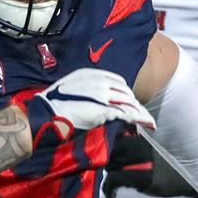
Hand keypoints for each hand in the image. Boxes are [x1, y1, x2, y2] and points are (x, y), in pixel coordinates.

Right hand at [25, 68, 154, 141]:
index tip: (130, 102)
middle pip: (125, 92)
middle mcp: (100, 81)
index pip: (117, 82)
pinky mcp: (105, 108)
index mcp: (92, 74)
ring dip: (140, 113)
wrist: (49, 111)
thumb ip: (86, 90)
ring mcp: (104, 94)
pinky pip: (127, 114)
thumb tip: (96, 101)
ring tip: (149, 122)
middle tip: (141, 115)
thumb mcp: (72, 88)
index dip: (125, 93)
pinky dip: (138, 119)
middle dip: (135, 104)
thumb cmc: (56, 102)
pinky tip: (146, 124)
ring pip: (129, 102)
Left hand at [102, 130, 197, 197]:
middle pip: (110, 149)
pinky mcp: (143, 176)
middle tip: (109, 175)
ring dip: (106, 177)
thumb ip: (136, 150)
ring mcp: (143, 160)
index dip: (106, 146)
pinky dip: (109, 189)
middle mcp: (142, 145)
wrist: (191, 180)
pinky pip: (114, 179)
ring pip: (110, 163)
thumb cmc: (171, 168)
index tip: (103, 158)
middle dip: (105, 163)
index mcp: (144, 138)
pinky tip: (112, 197)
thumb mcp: (153, 153)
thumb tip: (113, 155)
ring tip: (111, 188)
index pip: (117, 135)